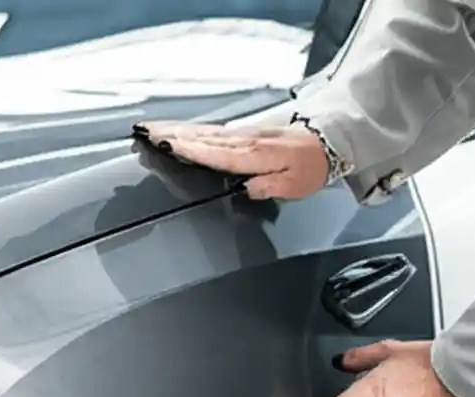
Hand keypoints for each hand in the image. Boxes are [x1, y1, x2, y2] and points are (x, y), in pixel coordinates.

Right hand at [132, 121, 328, 199]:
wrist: (329, 142)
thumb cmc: (311, 166)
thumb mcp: (294, 185)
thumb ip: (267, 186)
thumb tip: (245, 189)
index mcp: (254, 155)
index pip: (216, 153)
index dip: (190, 149)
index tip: (166, 144)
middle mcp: (245, 141)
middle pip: (202, 138)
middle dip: (172, 134)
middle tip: (145, 131)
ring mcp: (243, 134)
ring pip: (204, 132)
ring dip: (176, 129)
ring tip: (152, 128)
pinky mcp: (244, 133)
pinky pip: (212, 131)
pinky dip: (192, 130)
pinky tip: (180, 131)